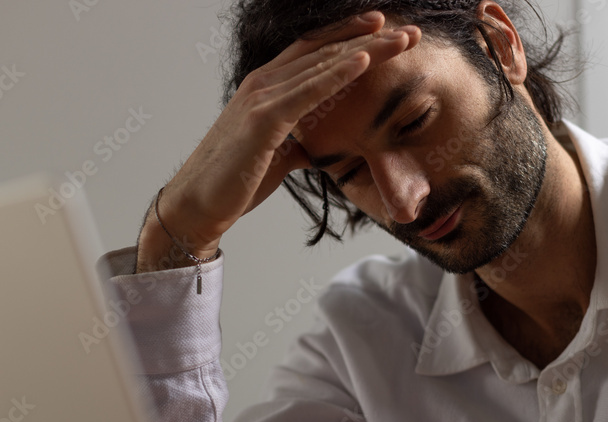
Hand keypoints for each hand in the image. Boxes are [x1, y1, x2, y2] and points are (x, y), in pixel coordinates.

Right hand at [136, 12, 421, 269]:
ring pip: (321, 64)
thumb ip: (298, 143)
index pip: (314, 52)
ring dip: (365, 50)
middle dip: (370, 38)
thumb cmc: (234, 181)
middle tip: (410, 33)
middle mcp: (263, 83)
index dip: (350, 37)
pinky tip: (363, 61)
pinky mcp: (261, 121)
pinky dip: (336, 74)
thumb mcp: (277, 156)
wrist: (197, 205)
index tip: (385, 30)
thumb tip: (318, 149)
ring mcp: (261, 98)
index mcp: (267, 87)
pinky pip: (306, 92)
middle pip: (324, 50)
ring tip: (400, 40)